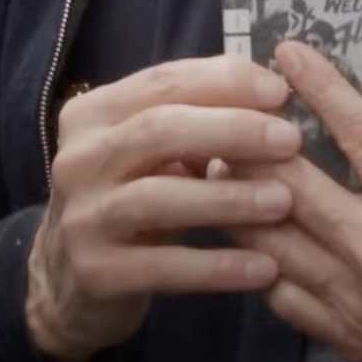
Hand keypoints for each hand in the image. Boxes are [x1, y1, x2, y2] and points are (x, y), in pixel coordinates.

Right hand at [25, 54, 304, 361]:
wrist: (71, 279)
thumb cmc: (129, 197)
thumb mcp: (150, 151)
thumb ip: (196, 116)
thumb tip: (272, 90)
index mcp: (92, 113)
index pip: (161, 82)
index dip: (224, 82)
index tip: (282, 92)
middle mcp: (78, 158)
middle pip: (159, 131)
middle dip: (232, 131)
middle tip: (291, 141)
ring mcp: (82, 217)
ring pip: (158, 197)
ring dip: (227, 197)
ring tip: (284, 202)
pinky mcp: (95, 272)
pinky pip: (164, 267)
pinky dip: (217, 267)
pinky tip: (264, 269)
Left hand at [241, 41, 361, 361]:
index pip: (357, 133)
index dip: (318, 86)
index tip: (287, 52)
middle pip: (289, 185)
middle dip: (251, 141)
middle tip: (231, 104)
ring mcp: (356, 299)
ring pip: (271, 241)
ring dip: (239, 199)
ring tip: (216, 161)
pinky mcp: (346, 336)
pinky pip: (280, 295)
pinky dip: (256, 261)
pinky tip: (245, 234)